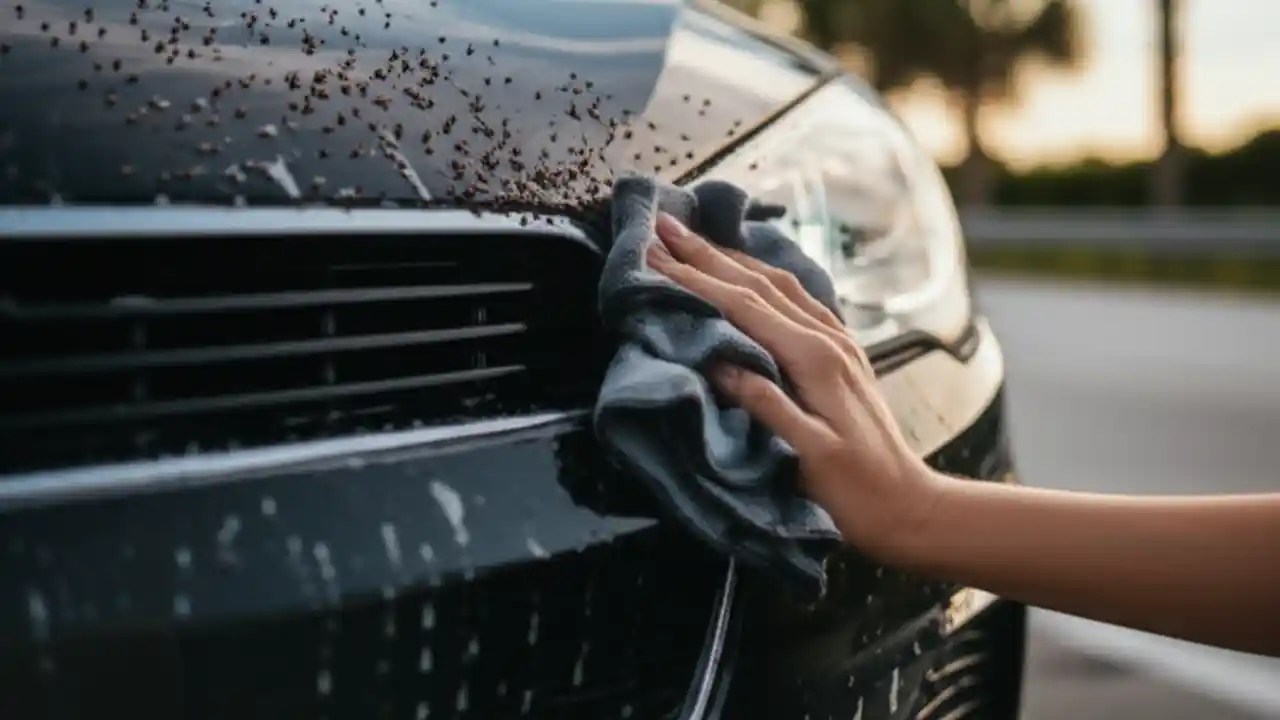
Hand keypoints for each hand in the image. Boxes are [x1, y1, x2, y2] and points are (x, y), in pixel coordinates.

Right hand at [647, 212, 941, 561]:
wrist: (909, 506)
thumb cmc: (856, 491)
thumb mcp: (809, 455)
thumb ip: (766, 405)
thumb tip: (717, 363)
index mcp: (815, 359)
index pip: (742, 306)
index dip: (695, 278)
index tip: (654, 252)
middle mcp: (828, 339)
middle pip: (757, 282)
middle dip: (705, 252)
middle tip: (662, 223)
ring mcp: (839, 343)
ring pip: (778, 284)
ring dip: (733, 258)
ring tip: (694, 238)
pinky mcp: (842, 354)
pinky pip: (797, 299)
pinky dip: (763, 277)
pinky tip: (750, 272)